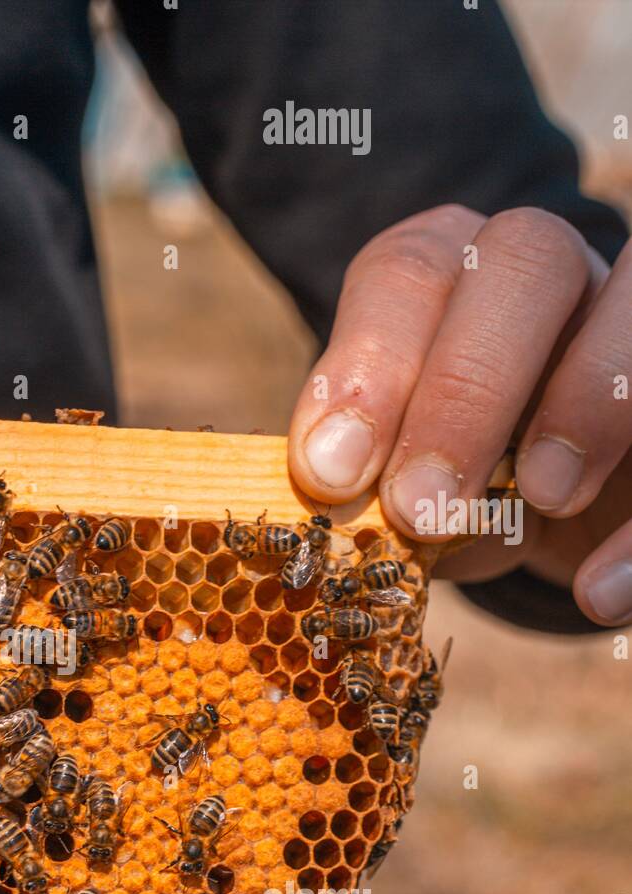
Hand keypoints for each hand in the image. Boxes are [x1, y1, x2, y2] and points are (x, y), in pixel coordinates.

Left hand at [285, 204, 631, 625]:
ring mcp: (625, 314)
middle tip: (422, 507)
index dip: (368, 366)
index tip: (332, 471)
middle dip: (468, 386)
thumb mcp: (400, 486)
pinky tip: (599, 591)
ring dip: (591, 400)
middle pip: (526, 259)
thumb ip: (368, 478)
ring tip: (545, 499)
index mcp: (447, 276)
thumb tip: (335, 491)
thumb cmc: (454, 490)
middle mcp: (547, 272)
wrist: (559, 522)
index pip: (406, 275)